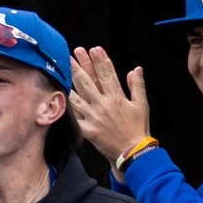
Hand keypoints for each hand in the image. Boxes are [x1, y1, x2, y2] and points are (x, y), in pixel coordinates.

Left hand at [68, 47, 150, 163]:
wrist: (132, 153)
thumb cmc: (138, 129)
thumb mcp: (142, 105)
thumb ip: (137, 86)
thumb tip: (136, 69)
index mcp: (117, 98)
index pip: (108, 74)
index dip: (101, 60)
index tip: (94, 49)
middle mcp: (103, 105)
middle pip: (89, 81)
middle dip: (81, 65)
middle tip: (74, 52)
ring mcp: (94, 117)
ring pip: (78, 95)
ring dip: (70, 80)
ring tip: (64, 68)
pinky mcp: (87, 129)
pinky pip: (75, 115)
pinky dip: (68, 104)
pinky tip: (61, 93)